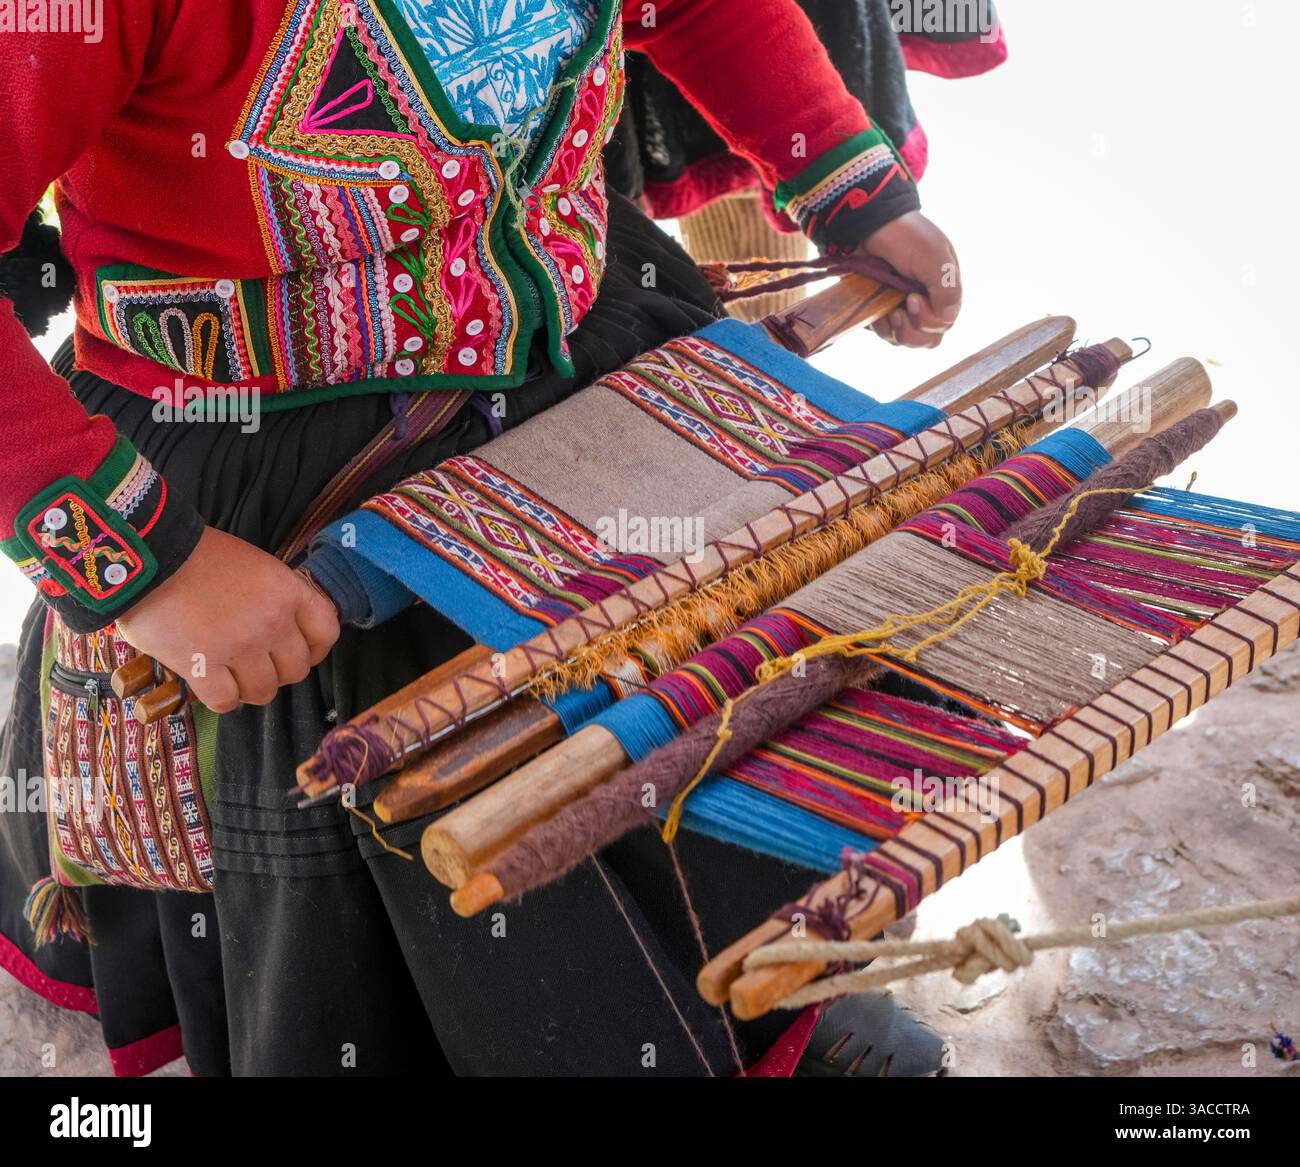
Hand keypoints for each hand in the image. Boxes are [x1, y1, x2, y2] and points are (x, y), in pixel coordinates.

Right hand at [116, 527, 339, 712]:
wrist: (149, 555)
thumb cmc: (200, 556)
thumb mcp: (256, 566)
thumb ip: (278, 598)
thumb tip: (287, 631)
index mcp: (288, 592)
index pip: (326, 633)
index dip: (314, 647)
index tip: (296, 649)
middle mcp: (272, 622)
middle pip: (295, 670)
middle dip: (277, 670)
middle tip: (254, 661)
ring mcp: (239, 647)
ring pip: (264, 691)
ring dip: (248, 687)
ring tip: (230, 672)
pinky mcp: (203, 667)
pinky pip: (226, 702)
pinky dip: (220, 698)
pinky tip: (209, 680)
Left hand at [859, 211, 961, 347]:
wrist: (870, 224)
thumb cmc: (906, 236)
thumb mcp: (934, 258)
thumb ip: (947, 289)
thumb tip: (947, 318)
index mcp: (943, 290)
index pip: (943, 324)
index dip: (929, 321)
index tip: (913, 299)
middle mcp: (924, 302)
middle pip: (925, 339)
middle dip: (912, 332)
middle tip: (898, 311)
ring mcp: (900, 306)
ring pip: (903, 339)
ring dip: (895, 331)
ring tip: (887, 311)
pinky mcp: (878, 308)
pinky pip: (882, 332)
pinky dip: (879, 327)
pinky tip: (876, 311)